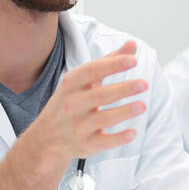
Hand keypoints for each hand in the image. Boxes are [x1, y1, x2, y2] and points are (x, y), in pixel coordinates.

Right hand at [0, 41, 147, 189]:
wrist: (44, 139)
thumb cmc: (69, 103)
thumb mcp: (82, 81)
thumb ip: (108, 62)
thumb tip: (132, 45)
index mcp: (71, 85)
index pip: (92, 71)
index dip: (112, 65)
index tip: (132, 60)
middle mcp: (73, 104)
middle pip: (100, 95)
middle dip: (123, 89)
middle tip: (144, 84)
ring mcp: (78, 126)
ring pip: (103, 118)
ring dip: (124, 112)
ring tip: (142, 105)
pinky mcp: (85, 145)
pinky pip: (103, 142)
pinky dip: (118, 138)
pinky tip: (133, 132)